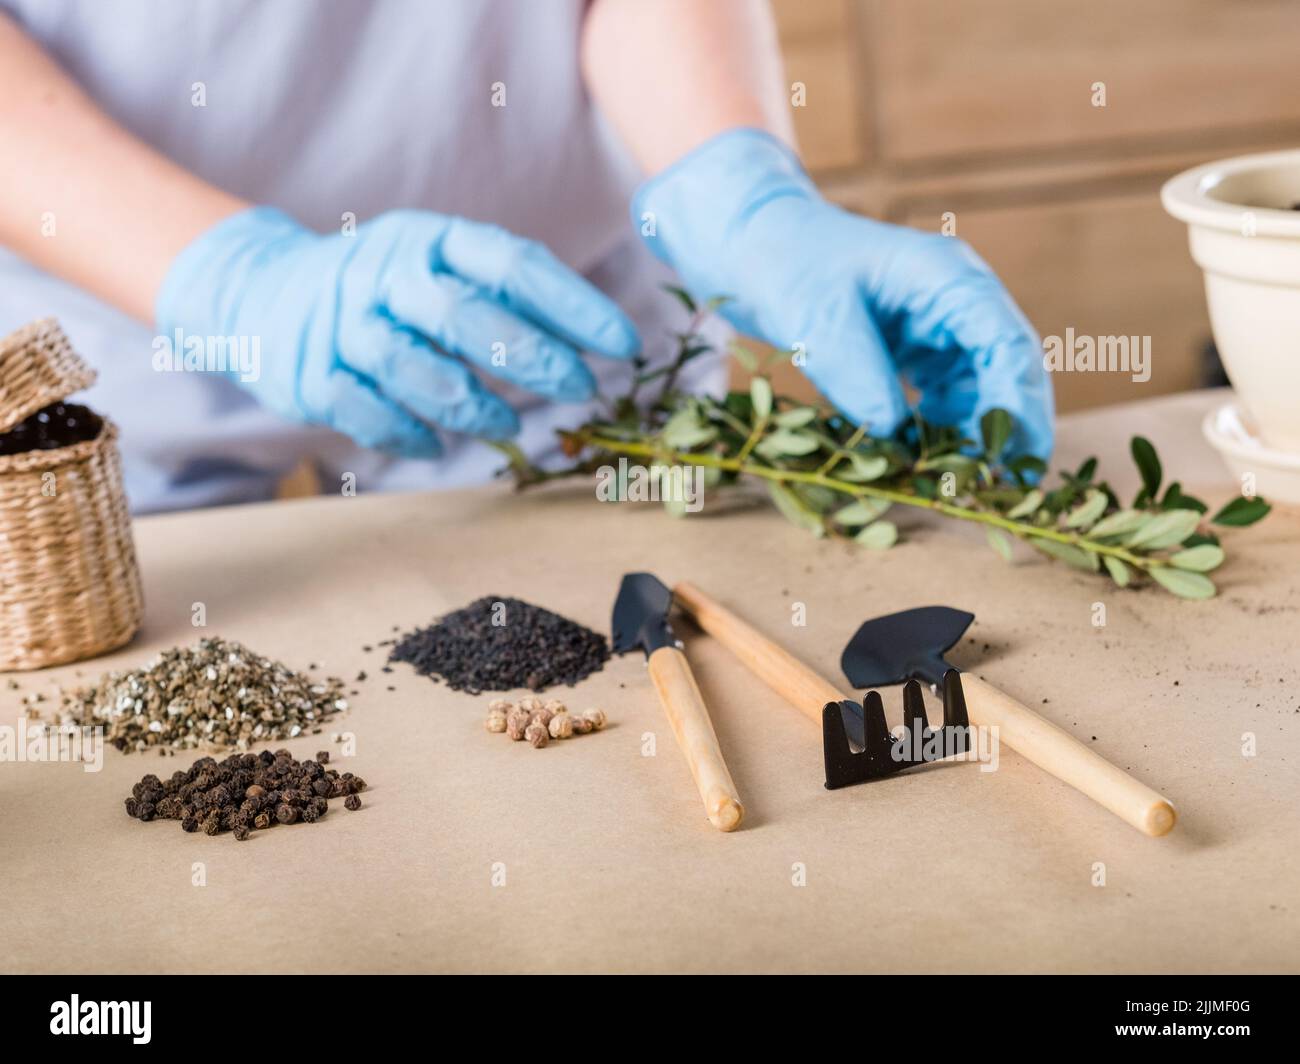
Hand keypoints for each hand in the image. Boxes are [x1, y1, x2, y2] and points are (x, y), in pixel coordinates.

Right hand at [155, 207, 639, 456]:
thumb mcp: (434, 264)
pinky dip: (409, 435)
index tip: (622, 343)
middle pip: (467, 318)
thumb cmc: (380, 286)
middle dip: (532, 357)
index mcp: (428, 240)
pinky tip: (435, 446)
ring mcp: (343, 325)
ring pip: (418, 371)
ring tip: (507, 427)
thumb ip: (497, 293)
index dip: (573, 305)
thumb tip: (588, 344)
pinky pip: (368, 413)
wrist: (257, 289)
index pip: (512, 265)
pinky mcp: (311, 374)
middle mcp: (385, 275)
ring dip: (474, 408)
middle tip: (579, 387)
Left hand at [632, 129, 1052, 460]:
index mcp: (947, 278)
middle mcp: (959, 300)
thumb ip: (858, 376)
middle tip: (1007, 489)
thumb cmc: (788, 266)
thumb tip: (896, 436)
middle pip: (1010, 369)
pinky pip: (951, 397)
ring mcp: (943, 326)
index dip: (1016, 405)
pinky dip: (945, 431)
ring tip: (961, 486)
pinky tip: (926, 462)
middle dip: (1011, 429)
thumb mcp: (818, 320)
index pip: (1006, 344)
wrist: (757, 250)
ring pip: (985, 389)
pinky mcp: (922, 351)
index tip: (1010, 459)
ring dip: (977, 436)